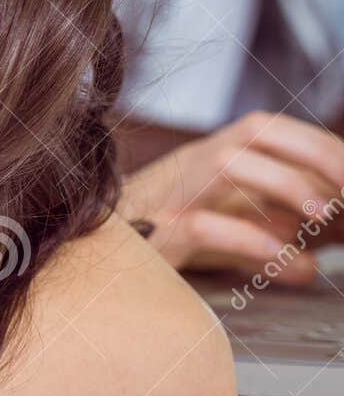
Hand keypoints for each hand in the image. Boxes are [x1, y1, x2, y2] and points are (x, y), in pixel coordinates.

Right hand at [119, 111, 343, 282]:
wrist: (76, 253)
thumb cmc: (143, 240)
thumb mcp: (212, 236)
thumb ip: (259, 245)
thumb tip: (308, 267)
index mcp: (204, 158)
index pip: (268, 128)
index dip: (317, 144)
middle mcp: (188, 166)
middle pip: (255, 132)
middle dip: (314, 154)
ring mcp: (168, 196)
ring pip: (228, 165)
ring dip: (284, 183)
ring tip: (319, 214)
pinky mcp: (154, 234)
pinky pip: (204, 225)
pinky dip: (249, 239)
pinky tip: (281, 258)